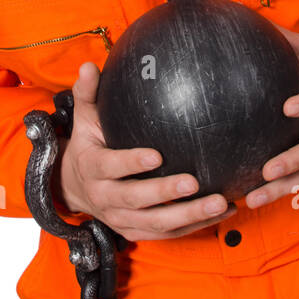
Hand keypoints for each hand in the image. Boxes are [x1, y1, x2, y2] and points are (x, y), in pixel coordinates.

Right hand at [57, 61, 237, 241]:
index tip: (157, 155)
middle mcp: (105, 198)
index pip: (110, 167)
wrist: (74, 188)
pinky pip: (168, 233)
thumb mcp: (84, 119)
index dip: (132, 164)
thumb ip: (87, 93)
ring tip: (220, 202)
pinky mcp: (136, 232)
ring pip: (156, 223)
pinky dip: (196, 225)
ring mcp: (121, 219)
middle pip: (135, 200)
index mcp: (92, 168)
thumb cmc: (89, 145)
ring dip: (189, 215)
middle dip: (165, 192)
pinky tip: (225, 212)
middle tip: (194, 182)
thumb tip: (89, 65)